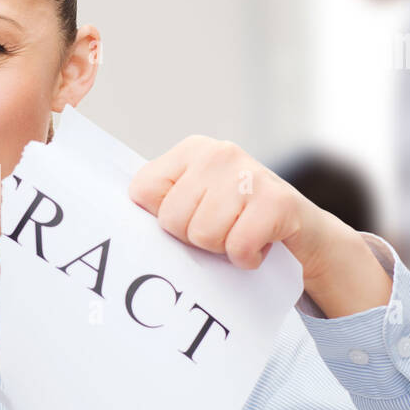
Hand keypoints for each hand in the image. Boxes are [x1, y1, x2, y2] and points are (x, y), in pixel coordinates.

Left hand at [128, 135, 390, 317]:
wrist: (301, 234)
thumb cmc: (236, 222)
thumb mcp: (194, 203)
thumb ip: (158, 205)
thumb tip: (109, 224)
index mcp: (189, 151)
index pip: (142, 192)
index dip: (162, 219)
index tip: (190, 218)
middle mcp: (218, 153)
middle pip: (171, 220)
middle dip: (194, 238)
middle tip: (222, 230)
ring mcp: (249, 172)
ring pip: (203, 235)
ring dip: (223, 249)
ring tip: (240, 234)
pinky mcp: (278, 201)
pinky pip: (238, 246)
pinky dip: (247, 258)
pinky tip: (259, 246)